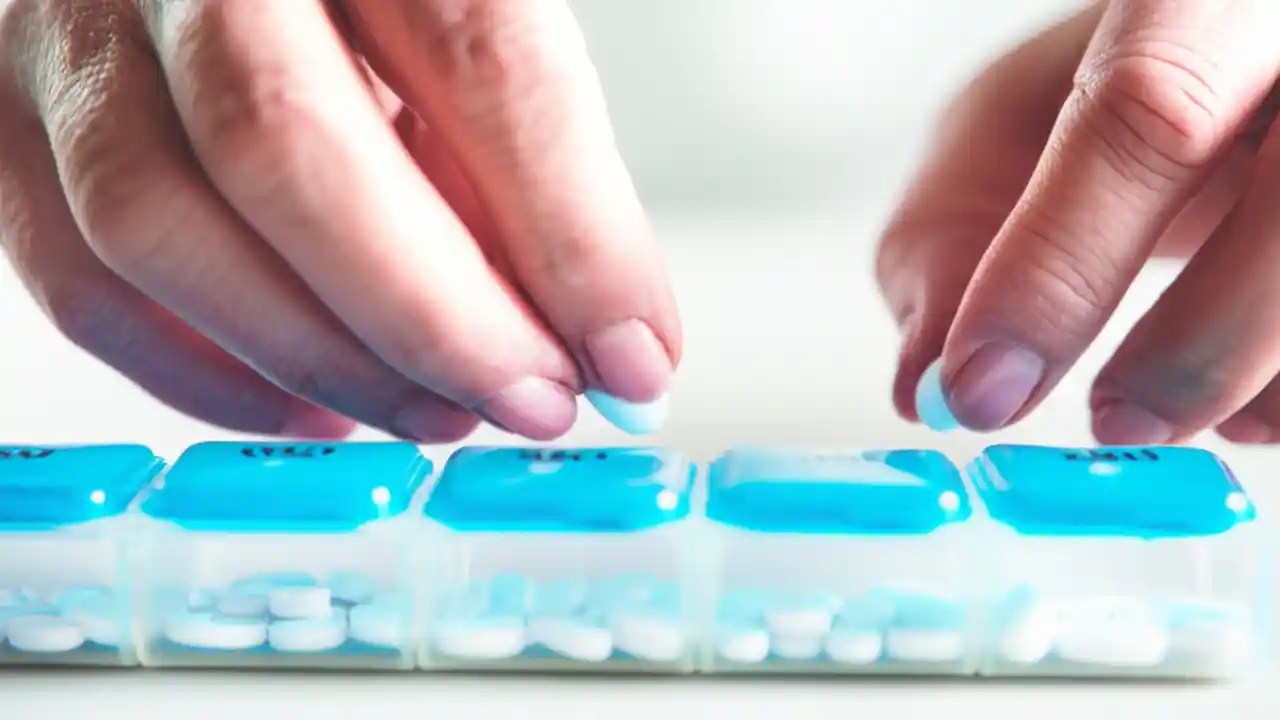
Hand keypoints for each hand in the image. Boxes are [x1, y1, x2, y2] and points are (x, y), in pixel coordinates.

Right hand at [0, 0, 678, 440]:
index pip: (476, 53)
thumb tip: (606, 336)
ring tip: (438, 411)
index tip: (631, 353)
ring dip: (323, 358)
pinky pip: (77, 279)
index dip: (567, 228)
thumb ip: (527, 158)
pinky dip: (207, 376)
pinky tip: (316, 403)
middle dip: (431, 317)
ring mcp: (65, 26)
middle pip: (283, 141)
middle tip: (531, 399)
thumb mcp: (467, 26)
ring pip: (155, 222)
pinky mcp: (8, 117)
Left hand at [878, 0, 1279, 444]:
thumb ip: (952, 227)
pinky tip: (1247, 401)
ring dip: (1251, 376)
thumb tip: (930, 379)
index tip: (983, 383)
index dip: (1058, 266)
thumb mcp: (1014, 115)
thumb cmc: (1138, 68)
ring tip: (1165, 407)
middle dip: (1190, 350)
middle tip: (1111, 419)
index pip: (1149, 111)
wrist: (1249, 44)